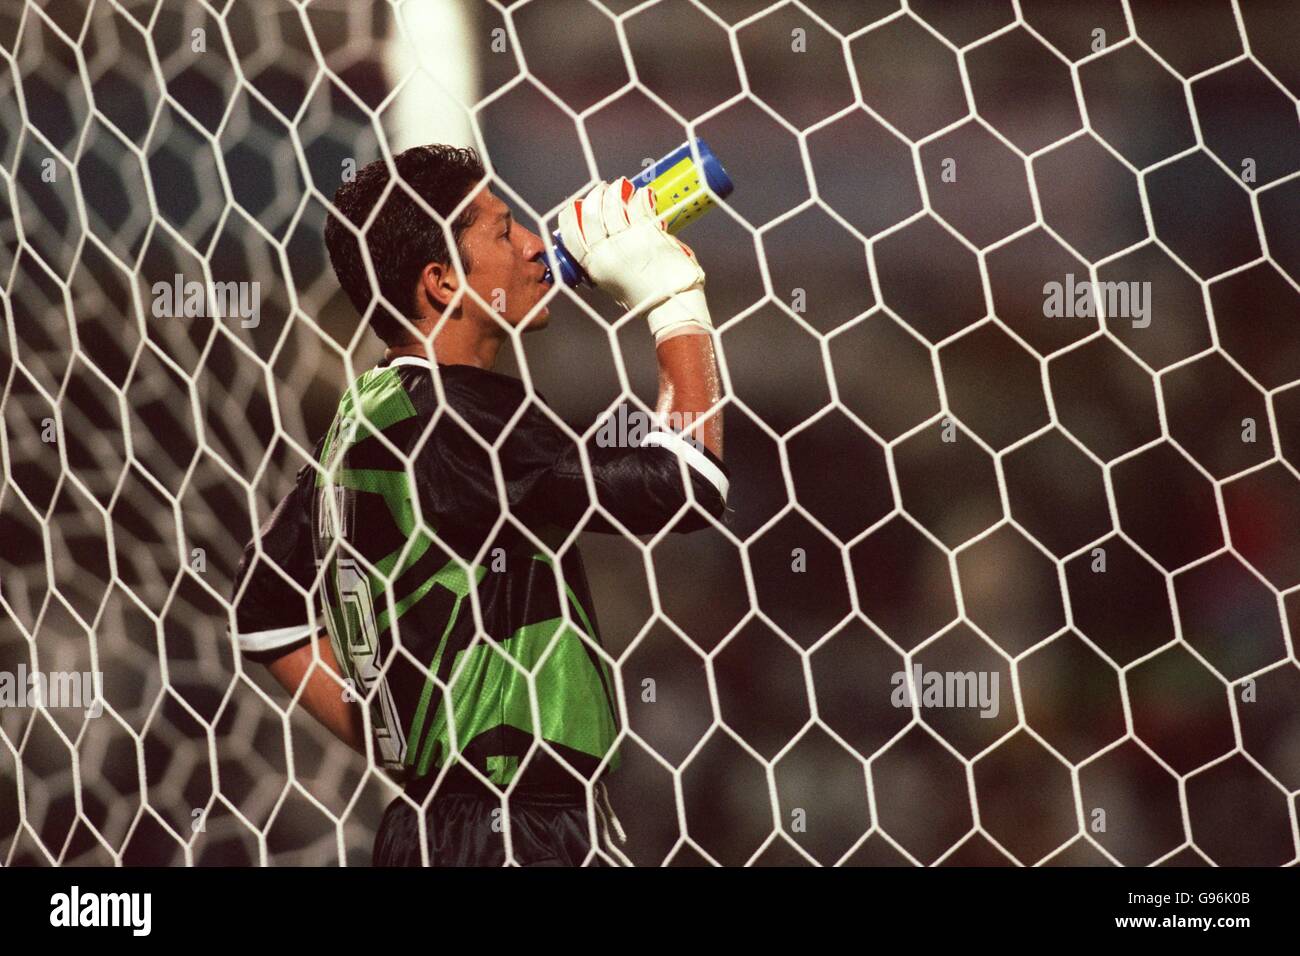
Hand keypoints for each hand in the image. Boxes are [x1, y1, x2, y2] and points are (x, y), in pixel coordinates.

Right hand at [558, 178, 712, 342]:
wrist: (672, 305)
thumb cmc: (645, 297)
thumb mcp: (612, 282)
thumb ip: (604, 260)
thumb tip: (603, 238)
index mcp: (594, 266)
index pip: (570, 234)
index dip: (571, 215)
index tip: (576, 204)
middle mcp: (606, 252)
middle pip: (591, 215)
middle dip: (595, 197)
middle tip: (601, 189)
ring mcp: (627, 241)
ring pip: (614, 206)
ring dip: (616, 192)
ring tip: (621, 186)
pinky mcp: (648, 234)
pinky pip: (639, 207)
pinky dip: (640, 197)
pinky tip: (643, 194)